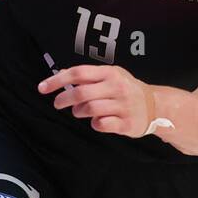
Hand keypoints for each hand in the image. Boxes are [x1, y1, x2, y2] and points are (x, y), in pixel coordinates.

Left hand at [37, 65, 153, 137]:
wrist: (155, 106)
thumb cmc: (126, 90)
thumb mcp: (111, 76)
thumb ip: (88, 77)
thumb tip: (62, 76)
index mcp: (110, 73)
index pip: (78, 73)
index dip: (58, 80)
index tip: (42, 88)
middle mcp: (117, 87)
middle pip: (81, 93)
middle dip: (64, 99)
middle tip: (58, 104)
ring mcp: (123, 105)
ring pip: (89, 109)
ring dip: (79, 111)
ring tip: (80, 111)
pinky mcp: (126, 123)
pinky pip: (101, 124)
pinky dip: (94, 124)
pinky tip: (97, 121)